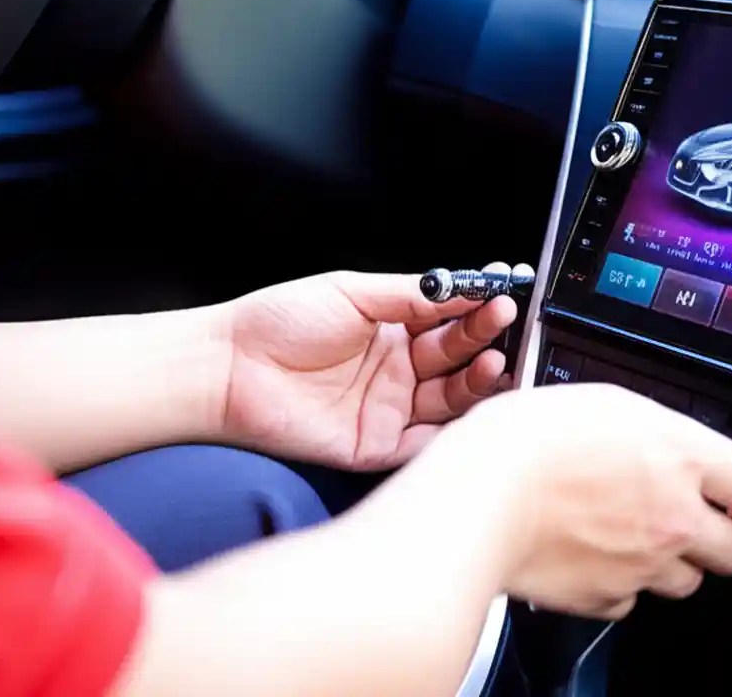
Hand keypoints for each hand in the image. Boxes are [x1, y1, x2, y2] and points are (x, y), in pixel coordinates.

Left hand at [214, 265, 524, 470]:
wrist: (228, 368)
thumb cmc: (278, 322)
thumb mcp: (352, 293)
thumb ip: (410, 295)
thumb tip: (463, 285)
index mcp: (392, 331)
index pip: (450, 322)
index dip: (477, 310)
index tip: (503, 296)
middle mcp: (396, 372)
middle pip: (456, 359)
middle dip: (483, 341)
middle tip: (503, 324)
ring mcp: (388, 410)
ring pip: (449, 400)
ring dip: (475, 382)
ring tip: (492, 360)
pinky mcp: (375, 446)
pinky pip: (424, 444)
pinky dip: (452, 432)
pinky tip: (472, 410)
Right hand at [425, 382, 731, 618]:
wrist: (475, 501)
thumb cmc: (522, 442)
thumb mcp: (599, 403)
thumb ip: (651, 429)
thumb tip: (667, 442)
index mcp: (681, 458)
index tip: (731, 488)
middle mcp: (675, 517)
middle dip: (717, 535)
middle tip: (684, 516)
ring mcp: (644, 565)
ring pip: (687, 581)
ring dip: (666, 562)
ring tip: (623, 534)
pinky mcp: (606, 599)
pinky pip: (630, 601)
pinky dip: (616, 585)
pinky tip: (587, 555)